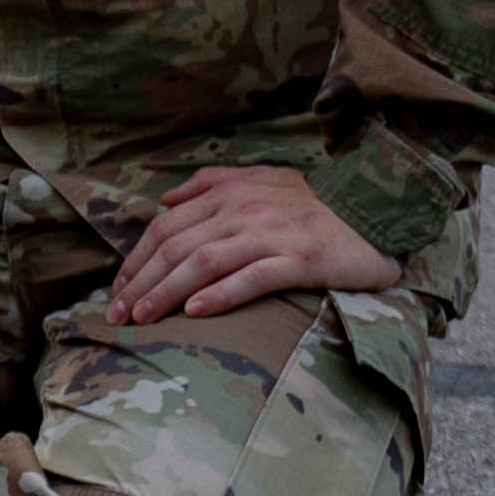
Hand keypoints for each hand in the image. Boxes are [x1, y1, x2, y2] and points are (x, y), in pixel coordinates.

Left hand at [105, 164, 406, 322]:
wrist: (378, 208)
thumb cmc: (315, 201)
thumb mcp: (263, 177)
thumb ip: (213, 183)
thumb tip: (166, 198)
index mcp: (231, 193)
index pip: (167, 227)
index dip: (136, 260)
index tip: (116, 290)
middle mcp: (246, 211)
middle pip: (178, 247)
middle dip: (140, 283)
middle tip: (117, 315)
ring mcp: (274, 235)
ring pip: (206, 263)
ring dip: (167, 292)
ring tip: (143, 318)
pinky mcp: (302, 260)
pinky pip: (253, 278)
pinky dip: (221, 294)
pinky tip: (196, 312)